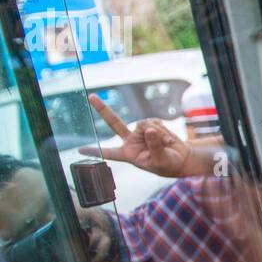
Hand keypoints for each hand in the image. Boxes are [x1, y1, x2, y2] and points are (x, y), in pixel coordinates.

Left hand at [79, 94, 197, 177]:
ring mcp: (141, 132)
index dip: (95, 152)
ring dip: (159, 133)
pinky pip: (154, 122)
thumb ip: (154, 145)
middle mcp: (131, 141)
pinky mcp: (152, 126)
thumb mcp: (160, 160)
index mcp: (128, 154)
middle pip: (115, 122)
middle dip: (103, 109)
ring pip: (144, 123)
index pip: (109, 152)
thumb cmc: (168, 164)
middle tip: (92, 97)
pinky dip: (164, 130)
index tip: (80, 150)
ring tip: (167, 143)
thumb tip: (149, 128)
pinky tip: (169, 139)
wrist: (181, 159)